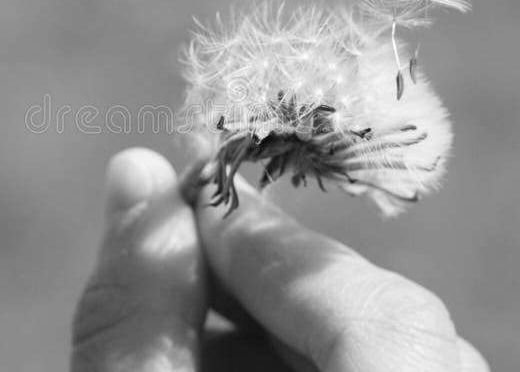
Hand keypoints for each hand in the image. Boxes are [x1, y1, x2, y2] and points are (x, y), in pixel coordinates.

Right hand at [71, 148, 488, 370]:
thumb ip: (134, 311)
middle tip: (177, 274)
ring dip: (275, 334)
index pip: (372, 314)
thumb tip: (133, 168)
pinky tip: (230, 367)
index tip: (185, 207)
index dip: (266, 248)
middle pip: (386, 329)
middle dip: (265, 290)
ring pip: (386, 355)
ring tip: (188, 339)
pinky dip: (306, 367)